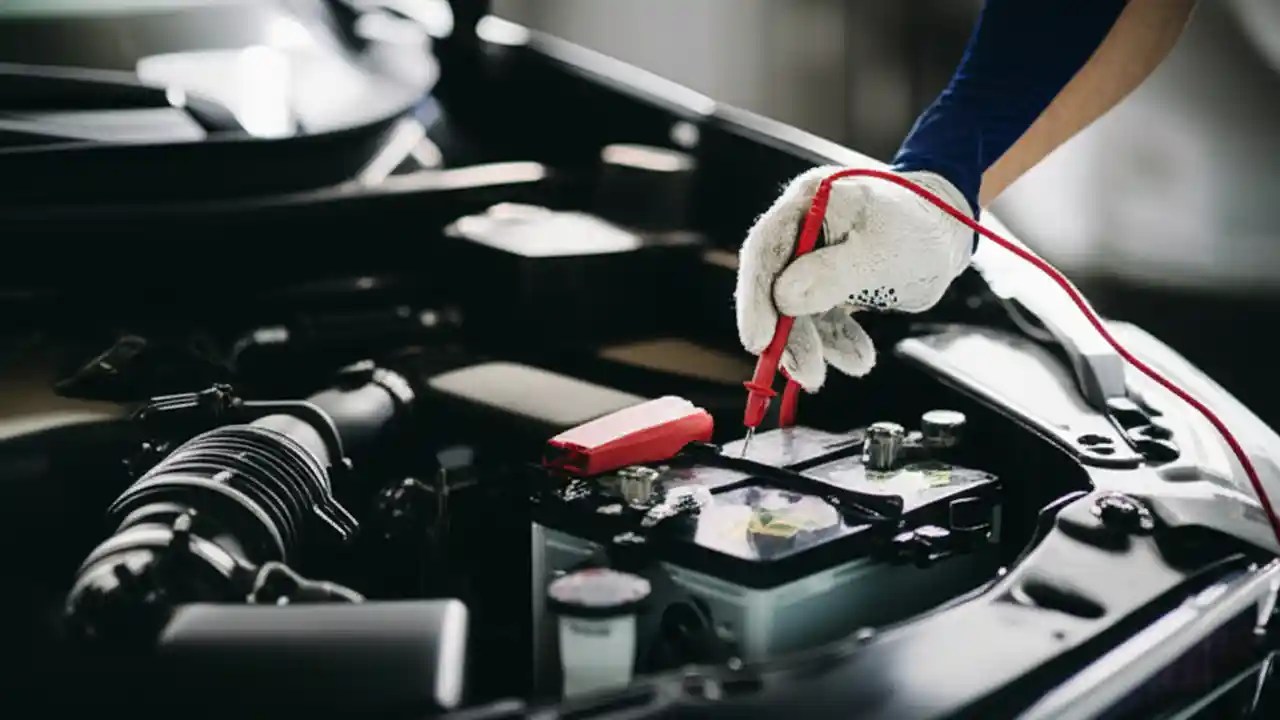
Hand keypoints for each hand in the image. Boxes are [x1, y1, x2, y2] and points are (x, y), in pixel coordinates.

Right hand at [734, 166, 973, 390]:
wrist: (950, 234)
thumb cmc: (922, 230)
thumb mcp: (883, 253)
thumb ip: (833, 273)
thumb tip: (783, 296)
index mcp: (809, 202)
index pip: (766, 249)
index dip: (756, 296)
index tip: (759, 340)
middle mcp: (802, 227)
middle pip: (775, 283)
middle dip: (788, 334)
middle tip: (806, 371)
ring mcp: (813, 257)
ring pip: (797, 309)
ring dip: (816, 345)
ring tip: (840, 369)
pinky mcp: (827, 282)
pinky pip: (822, 318)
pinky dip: (837, 341)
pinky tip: (858, 358)